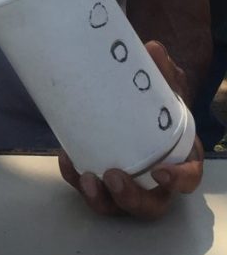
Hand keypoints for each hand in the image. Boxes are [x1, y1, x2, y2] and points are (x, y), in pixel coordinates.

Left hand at [58, 41, 203, 219]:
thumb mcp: (164, 84)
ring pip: (117, 206)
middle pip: (150, 205)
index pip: (188, 178)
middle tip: (113, 176)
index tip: (161, 172)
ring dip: (100, 198)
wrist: (135, 101)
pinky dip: (76, 178)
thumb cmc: (157, 102)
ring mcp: (127, 184)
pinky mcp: (101, 179)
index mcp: (178, 157)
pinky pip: (89, 188)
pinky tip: (67, 160)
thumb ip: (161, 70)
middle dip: (131, 198)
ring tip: (85, 177)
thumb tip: (152, 48)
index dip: (178, 181)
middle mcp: (154, 180)